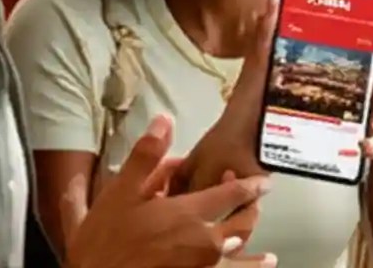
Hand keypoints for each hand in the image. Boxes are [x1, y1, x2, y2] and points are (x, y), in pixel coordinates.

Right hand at [64, 114, 274, 267]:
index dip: (251, 186)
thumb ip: (146, 157)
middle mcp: (205, 242)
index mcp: (190, 214)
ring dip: (255, 256)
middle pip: (242, 224)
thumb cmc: (104, 242)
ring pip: (239, 256)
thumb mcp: (119, 193)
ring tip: (268, 258)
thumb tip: (164, 120)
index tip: (264, 183)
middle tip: (254, 207)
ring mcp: (203, 267)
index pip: (234, 194)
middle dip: (250, 213)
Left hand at [173, 0, 372, 192]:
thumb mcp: (257, 67)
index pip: (359, 56)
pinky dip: (372, 145)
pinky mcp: (333, 148)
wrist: (232, 152)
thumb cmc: (244, 109)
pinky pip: (362, 146)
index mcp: (318, 71)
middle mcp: (331, 94)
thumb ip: (266, 33)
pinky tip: (365, 145)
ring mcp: (334, 122)